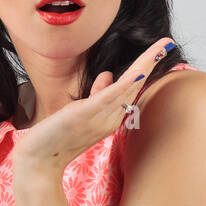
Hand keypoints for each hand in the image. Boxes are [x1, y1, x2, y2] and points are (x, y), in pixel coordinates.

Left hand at [11, 38, 175, 177]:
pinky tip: (138, 72)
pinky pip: (108, 98)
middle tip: (167, 42)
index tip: (159, 49)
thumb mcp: (79, 112)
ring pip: (126, 88)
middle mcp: (109, 118)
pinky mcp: (84, 115)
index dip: (145, 68)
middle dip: (151, 63)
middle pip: (134, 85)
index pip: (130, 88)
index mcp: (109, 116)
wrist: (38, 162)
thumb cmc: (56, 138)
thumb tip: (108, 74)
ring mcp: (98, 117)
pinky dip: (124, 85)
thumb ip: (96, 94)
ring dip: (145, 67)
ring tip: (160, 48)